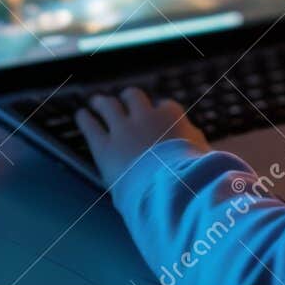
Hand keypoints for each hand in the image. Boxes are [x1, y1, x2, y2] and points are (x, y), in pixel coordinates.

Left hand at [75, 87, 209, 187]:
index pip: (164, 106)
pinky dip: (85, 118)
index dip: (159, 111)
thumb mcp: (203, 153)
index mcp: (171, 116)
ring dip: (103, 102)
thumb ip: (195, 141)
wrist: (169, 187)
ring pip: (109, 105)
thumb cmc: (192, 173)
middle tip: (123, 100)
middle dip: (128, 98)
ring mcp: (122, 130)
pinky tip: (81, 115)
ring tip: (98, 102)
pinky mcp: (104, 147)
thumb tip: (195, 139)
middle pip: (134, 97)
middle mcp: (145, 117)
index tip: (157, 115)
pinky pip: (90, 126)